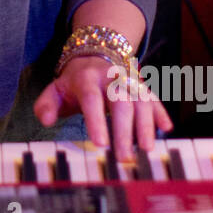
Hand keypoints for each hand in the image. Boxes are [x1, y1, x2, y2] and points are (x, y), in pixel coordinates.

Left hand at [33, 56, 173, 161]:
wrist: (95, 55)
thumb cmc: (75, 82)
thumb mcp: (55, 90)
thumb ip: (46, 105)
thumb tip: (46, 120)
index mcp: (86, 79)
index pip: (92, 100)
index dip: (96, 122)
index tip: (101, 144)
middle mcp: (111, 78)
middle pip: (120, 103)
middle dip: (123, 131)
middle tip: (124, 157)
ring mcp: (129, 81)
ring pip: (141, 101)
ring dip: (145, 125)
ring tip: (146, 149)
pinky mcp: (142, 86)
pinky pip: (154, 98)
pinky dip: (160, 112)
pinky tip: (166, 128)